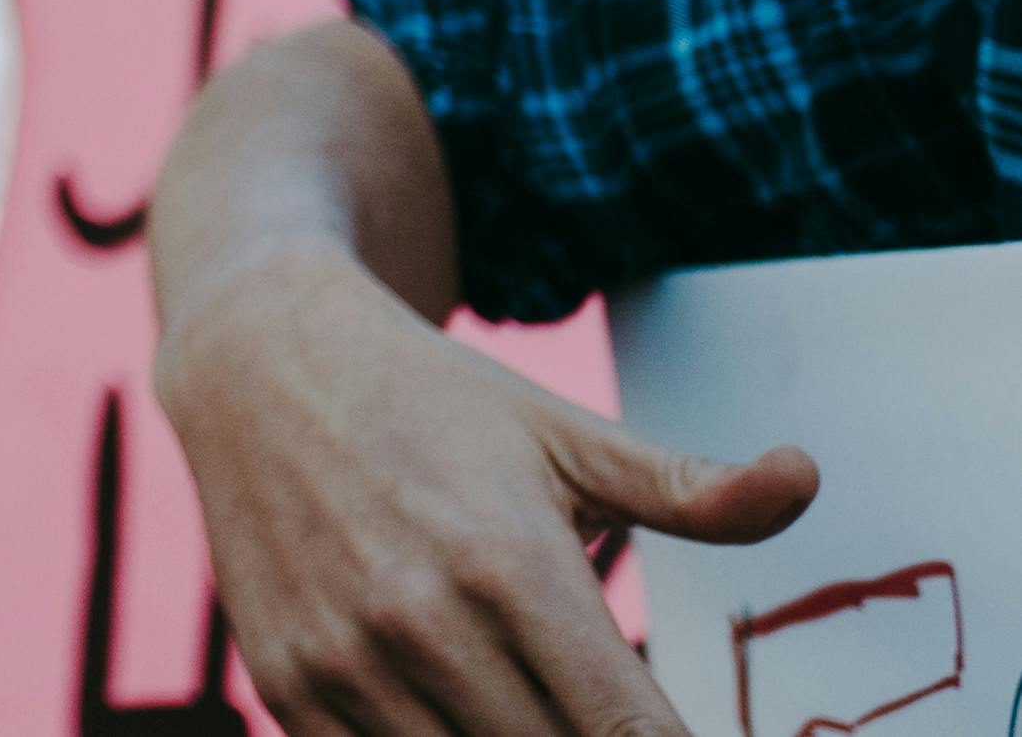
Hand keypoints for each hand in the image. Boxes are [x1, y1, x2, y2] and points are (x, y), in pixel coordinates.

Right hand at [162, 239, 809, 735]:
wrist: (256, 362)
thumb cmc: (433, 403)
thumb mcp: (564, 435)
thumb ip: (691, 489)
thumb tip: (806, 479)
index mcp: (511, 565)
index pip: (629, 729)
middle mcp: (422, 623)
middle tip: (614, 721)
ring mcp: (344, 662)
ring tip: (538, 713)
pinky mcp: (284, 683)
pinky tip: (466, 718)